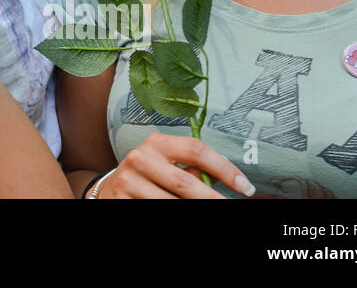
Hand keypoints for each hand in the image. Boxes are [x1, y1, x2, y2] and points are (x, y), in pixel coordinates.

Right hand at [97, 133, 254, 198]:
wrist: (111, 190)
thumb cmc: (149, 176)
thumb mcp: (167, 165)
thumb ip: (192, 169)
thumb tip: (227, 179)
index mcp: (158, 143)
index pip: (196, 150)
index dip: (225, 168)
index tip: (245, 187)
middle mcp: (140, 157)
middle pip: (185, 182)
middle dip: (212, 199)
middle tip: (229, 207)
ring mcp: (128, 180)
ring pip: (171, 202)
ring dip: (193, 209)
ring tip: (205, 211)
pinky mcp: (121, 200)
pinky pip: (156, 211)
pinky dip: (173, 214)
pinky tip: (181, 212)